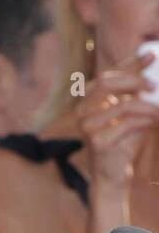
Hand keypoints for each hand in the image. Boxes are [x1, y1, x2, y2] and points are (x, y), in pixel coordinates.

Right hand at [77, 53, 158, 192]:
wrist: (110, 177)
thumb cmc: (121, 143)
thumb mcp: (129, 114)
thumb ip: (135, 93)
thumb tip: (151, 66)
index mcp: (87, 101)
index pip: (108, 75)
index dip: (130, 64)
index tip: (152, 55)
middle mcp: (82, 111)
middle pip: (106, 83)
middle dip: (134, 80)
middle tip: (153, 86)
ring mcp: (87, 126)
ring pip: (122, 105)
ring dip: (147, 106)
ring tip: (158, 111)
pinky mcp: (97, 141)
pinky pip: (127, 123)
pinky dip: (144, 121)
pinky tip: (153, 122)